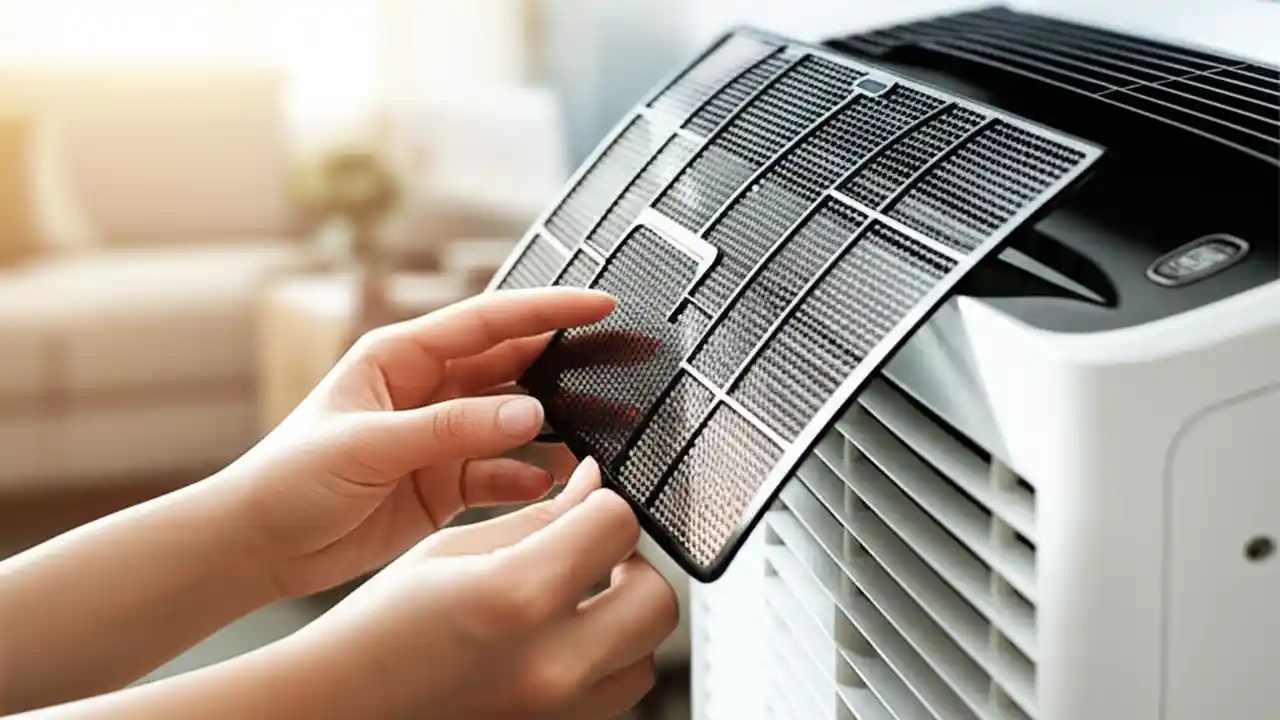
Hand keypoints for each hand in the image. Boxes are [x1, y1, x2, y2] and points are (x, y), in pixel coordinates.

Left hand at [217, 288, 615, 597]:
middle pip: (512, 366)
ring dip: (552, 427)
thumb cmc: (288, 479)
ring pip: (514, 422)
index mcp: (402, 357)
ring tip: (597, 432)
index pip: (489, 321)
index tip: (599, 303)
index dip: (547, 308)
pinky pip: (502, 473)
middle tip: (616, 364)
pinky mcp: (445, 485)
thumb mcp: (367, 444)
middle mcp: (428, 391)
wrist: (258, 547)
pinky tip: (548, 484)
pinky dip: (527, 478)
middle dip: (563, 363)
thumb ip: (450, 429)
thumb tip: (529, 416)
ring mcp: (441, 438)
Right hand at [264, 459, 678, 719]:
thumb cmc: (380, 629)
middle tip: (596, 551)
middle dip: (633, 564)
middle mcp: (549, 662)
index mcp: (516, 596)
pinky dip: (607, 660)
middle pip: (658, 600)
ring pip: (648, 655)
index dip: (606, 504)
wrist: (345, 705)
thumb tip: (597, 485)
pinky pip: (618, 691)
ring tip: (581, 598)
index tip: (589, 503)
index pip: (618, 526)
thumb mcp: (453, 549)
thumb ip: (540, 517)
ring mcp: (558, 709)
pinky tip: (565, 637)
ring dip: (627, 617)